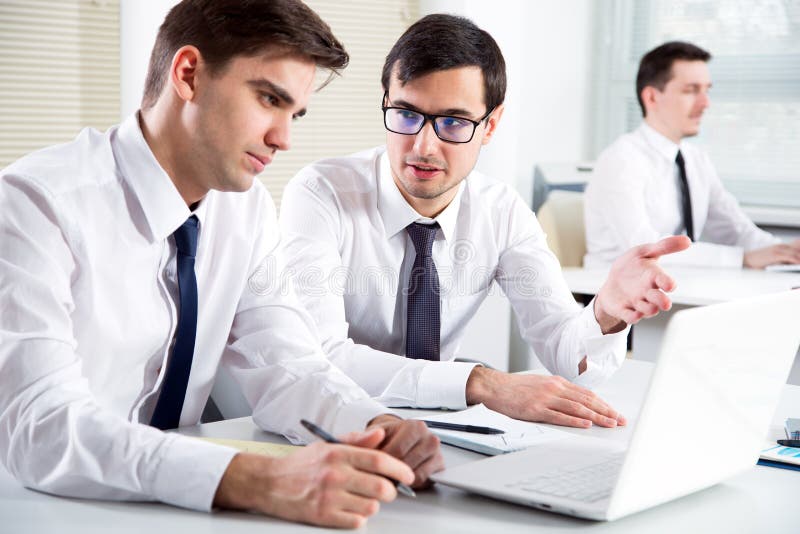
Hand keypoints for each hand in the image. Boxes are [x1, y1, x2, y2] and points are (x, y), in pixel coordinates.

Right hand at [213, 427, 413, 528]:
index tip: (408, 476)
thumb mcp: (328, 445)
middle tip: (387, 490)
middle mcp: (335, 474)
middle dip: (390, 491)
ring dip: (373, 504)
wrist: (269, 482)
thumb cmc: (301, 464)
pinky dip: (358, 517)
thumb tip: (380, 434)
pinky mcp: (322, 515)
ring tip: (363, 498)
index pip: (379, 459)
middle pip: (380, 487)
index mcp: (338, 453)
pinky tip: (350, 508)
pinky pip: (355, 521)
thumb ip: (357, 440)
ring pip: (371, 506)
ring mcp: (328, 496)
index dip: (399, 469)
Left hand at [367, 415, 443, 488]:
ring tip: (390, 474)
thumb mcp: (370, 435)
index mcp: (415, 426)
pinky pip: (423, 481)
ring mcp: (436, 452)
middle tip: (379, 473)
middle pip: (407, 464)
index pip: (399, 451)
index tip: (372, 466)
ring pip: (416, 475)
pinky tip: (401, 477)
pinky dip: (411, 483)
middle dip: (391, 472)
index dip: (382, 463)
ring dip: (401, 479)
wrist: (394, 438)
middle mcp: (429, 438)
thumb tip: (370, 439)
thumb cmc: (384, 437)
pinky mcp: (439, 466)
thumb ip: (363, 438)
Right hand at [465, 366, 625, 427]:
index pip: (586, 394)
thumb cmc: (516, 388)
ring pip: (577, 408)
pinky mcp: (535, 409)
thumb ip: (558, 392)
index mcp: (557, 382)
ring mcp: (545, 398)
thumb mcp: (541, 384)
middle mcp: (554, 388)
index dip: (603, 403)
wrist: (495, 386)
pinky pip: (559, 416)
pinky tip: (586, 424)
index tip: (615, 412)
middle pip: (586, 400)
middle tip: (620, 420)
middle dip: (606, 411)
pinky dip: (574, 420)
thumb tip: (577, 402)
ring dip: (596, 416)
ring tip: (609, 423)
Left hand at [594, 235, 690, 329]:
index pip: (665, 281)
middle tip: (665, 303)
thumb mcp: (644, 252)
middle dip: (662, 301)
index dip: (668, 283)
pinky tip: (633, 315)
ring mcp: (637, 302)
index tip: (669, 285)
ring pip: (648, 310)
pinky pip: (630, 317)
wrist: (613, 279)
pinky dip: (632, 317)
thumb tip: (688, 240)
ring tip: (647, 307)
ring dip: (649, 309)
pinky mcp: (624, 310)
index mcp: (654, 277)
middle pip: (660, 300)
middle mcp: (649, 292)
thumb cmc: (633, 266)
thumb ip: (664, 246)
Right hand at [743, 241, 799, 268]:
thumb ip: (785, 260)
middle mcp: (782, 246)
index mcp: (783, 247)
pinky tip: (799, 264)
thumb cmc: (758, 262)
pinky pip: (790, 257)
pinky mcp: (775, 254)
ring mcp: (779, 250)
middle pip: (799, 249)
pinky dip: (797, 260)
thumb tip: (794, 264)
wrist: (744, 260)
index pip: (798, 246)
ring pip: (797, 253)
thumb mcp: (774, 260)